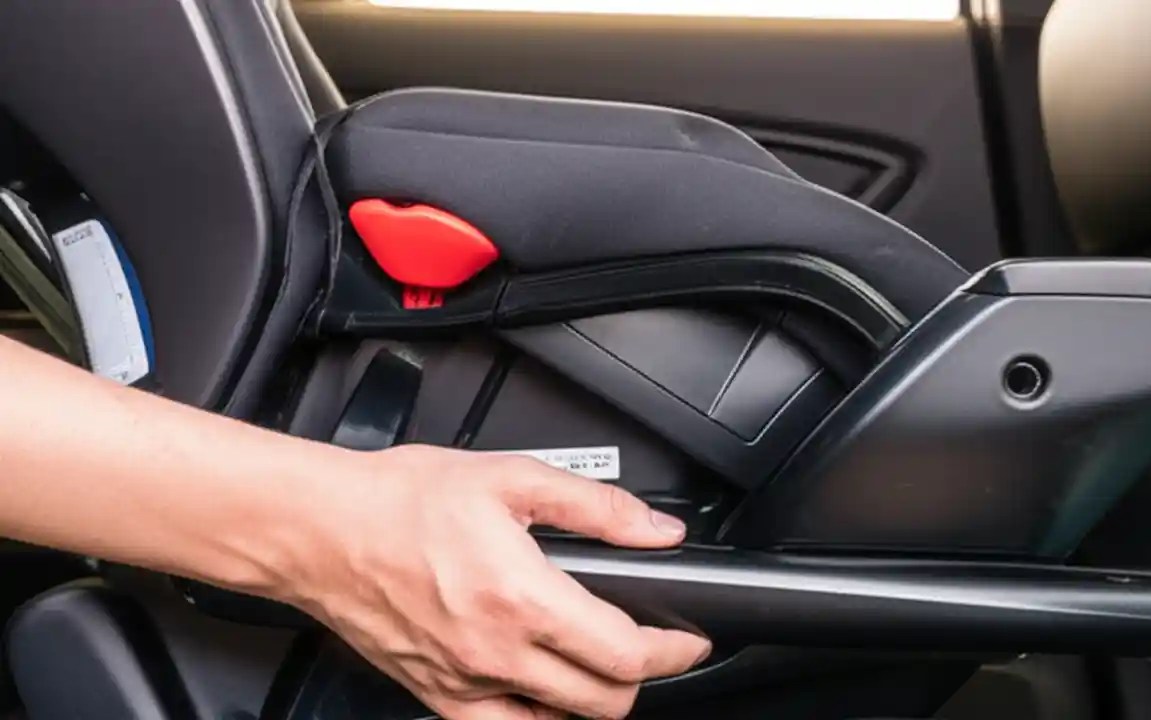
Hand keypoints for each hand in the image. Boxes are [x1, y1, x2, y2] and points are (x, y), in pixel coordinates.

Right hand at [284, 446, 711, 719]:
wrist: (323, 530)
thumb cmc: (401, 502)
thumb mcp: (512, 479)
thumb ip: (597, 508)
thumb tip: (655, 529)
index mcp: (523, 599)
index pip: (627, 655)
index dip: (674, 651)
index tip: (689, 639)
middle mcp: (497, 653)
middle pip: (604, 703)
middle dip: (642, 676)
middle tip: (649, 645)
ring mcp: (465, 684)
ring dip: (593, 700)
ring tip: (598, 661)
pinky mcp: (437, 696)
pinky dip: (538, 718)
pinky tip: (542, 689)